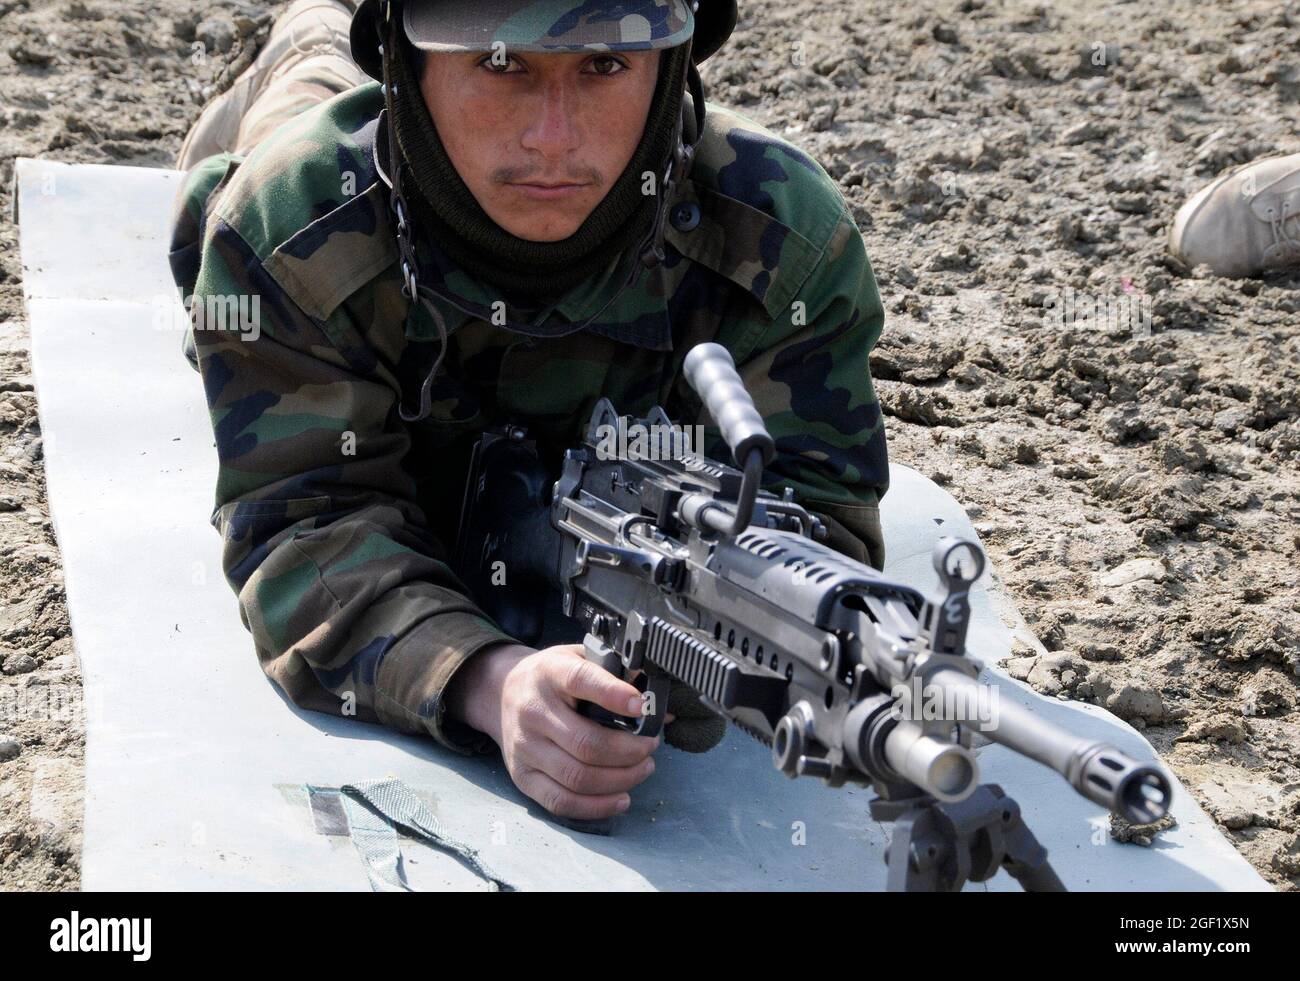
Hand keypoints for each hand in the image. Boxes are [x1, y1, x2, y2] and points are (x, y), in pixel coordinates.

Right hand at [446, 642, 661, 819]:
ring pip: (578, 777)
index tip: (641, 705)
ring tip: (643, 768)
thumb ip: (616, 674)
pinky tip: (622, 797)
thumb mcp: (578, 658)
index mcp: (550, 673)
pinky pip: (562, 802)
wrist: (501, 692)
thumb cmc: (553, 677)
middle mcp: (532, 711)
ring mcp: (524, 747)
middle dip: (630, 751)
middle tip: (650, 746)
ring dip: (621, 779)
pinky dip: (597, 806)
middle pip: (586, 744)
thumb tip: (660, 705)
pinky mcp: (522, 777)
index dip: (614, 694)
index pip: (581, 681)